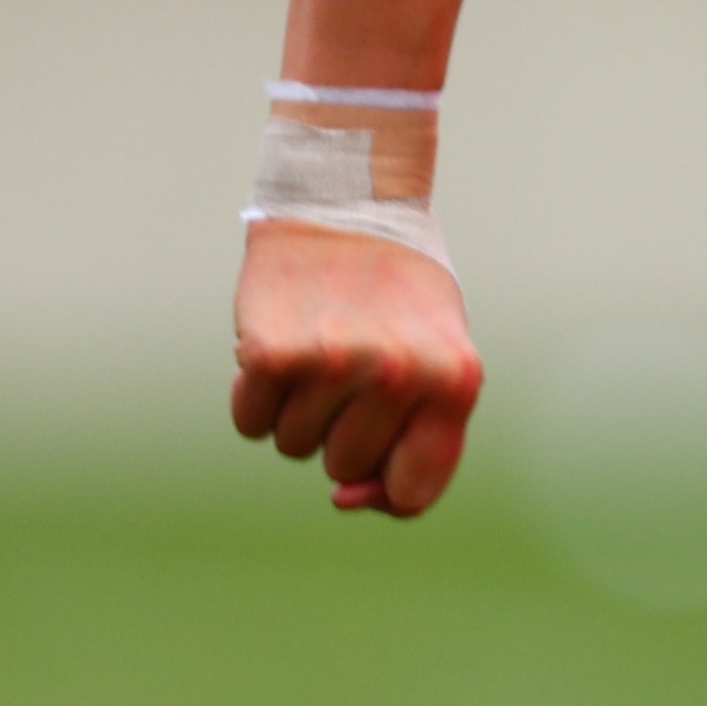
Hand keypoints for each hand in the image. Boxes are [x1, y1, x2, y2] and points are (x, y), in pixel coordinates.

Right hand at [230, 220, 482, 514]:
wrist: (345, 205)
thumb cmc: (397, 297)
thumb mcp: (437, 357)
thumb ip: (411, 438)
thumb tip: (344, 500)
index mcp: (455, 379)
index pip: (414, 490)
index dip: (384, 492)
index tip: (370, 472)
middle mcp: (399, 375)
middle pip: (344, 468)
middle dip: (340, 430)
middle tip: (350, 366)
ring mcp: (335, 365)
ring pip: (294, 447)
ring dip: (297, 410)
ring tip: (319, 346)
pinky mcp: (273, 354)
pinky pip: (251, 422)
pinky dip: (254, 397)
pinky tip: (277, 346)